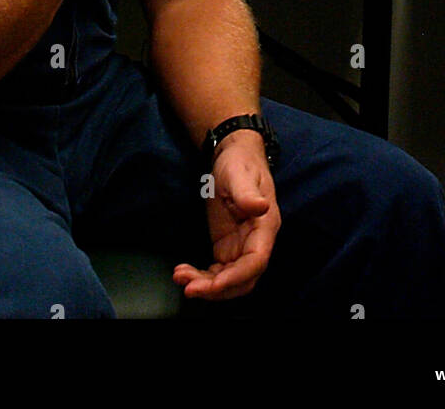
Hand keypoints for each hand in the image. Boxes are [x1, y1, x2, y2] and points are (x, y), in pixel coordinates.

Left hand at [173, 131, 280, 299]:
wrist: (232, 156)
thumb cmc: (238, 162)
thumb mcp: (239, 174)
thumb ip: (247, 193)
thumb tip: (261, 207)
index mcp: (265, 227)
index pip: (256, 262)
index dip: (236, 278)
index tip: (213, 284)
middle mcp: (256, 243)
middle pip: (242, 279)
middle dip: (217, 288)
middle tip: (187, 286)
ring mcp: (241, 247)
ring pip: (229, 280)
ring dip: (206, 286)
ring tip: (180, 276)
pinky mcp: (227, 248)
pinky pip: (218, 272)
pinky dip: (202, 278)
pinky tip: (184, 272)